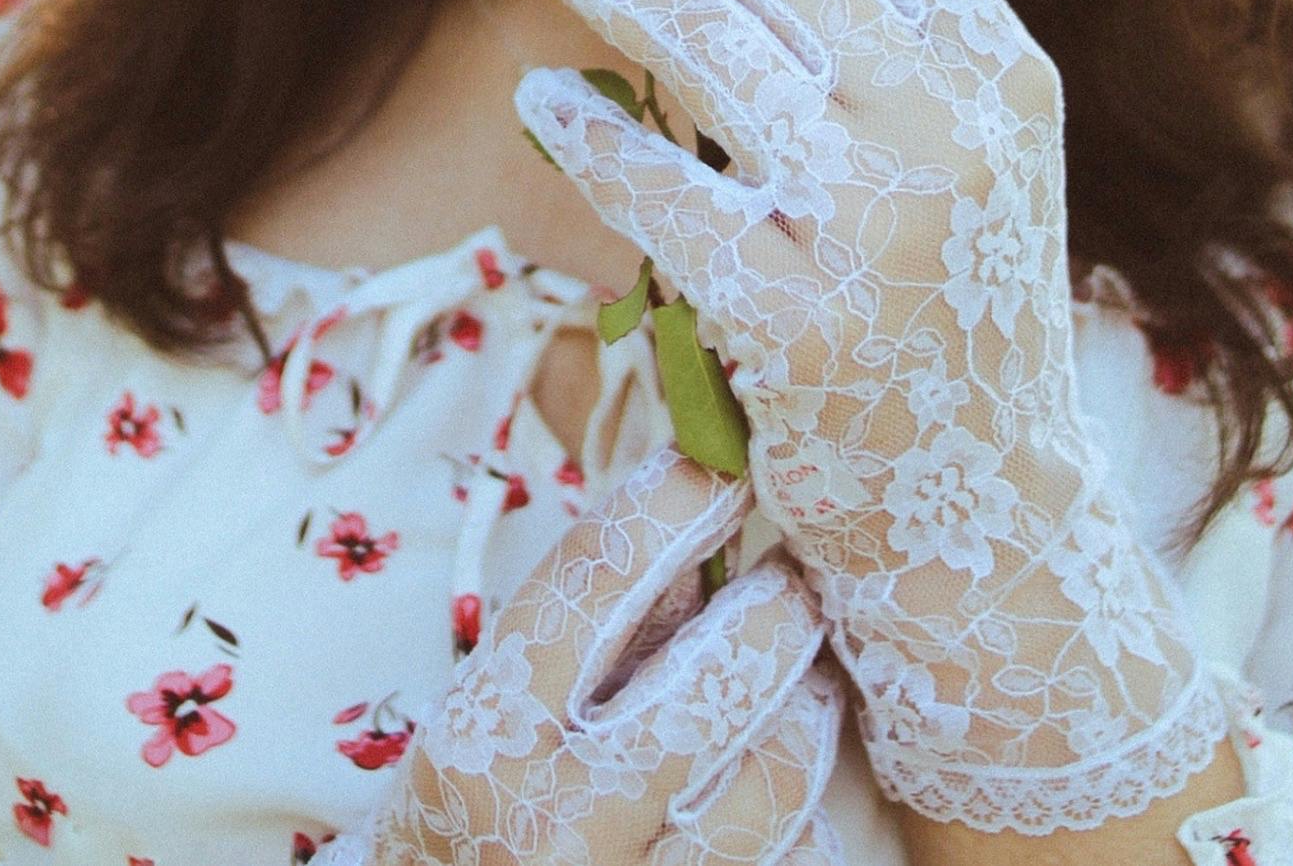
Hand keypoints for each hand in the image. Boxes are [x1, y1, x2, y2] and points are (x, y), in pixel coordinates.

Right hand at [322, 442, 845, 865]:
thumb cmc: (489, 789)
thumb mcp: (508, 696)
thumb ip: (604, 608)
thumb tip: (707, 499)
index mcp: (488, 735)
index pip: (594, 579)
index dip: (674, 502)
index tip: (726, 466)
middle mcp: (557, 823)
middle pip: (715, 680)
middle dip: (774, 609)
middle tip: (791, 578)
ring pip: (775, 775)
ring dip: (803, 707)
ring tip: (798, 679)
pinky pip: (794, 849)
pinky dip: (798, 803)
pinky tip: (772, 776)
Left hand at [513, 0, 1226, 836]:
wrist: (992, 525)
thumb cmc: (957, 315)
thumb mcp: (979, 156)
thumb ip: (900, 43)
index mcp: (1007, 74)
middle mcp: (956, 134)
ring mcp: (881, 230)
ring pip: (710, 47)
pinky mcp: (800, 328)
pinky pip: (666, 197)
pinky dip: (592, 138)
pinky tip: (544, 99)